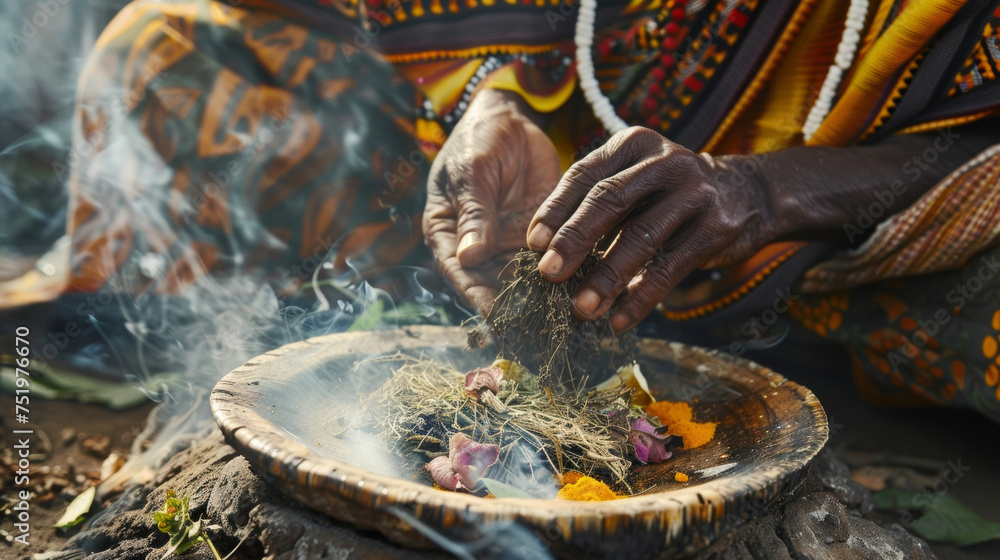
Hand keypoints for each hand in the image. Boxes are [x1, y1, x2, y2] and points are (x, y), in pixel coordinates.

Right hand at [424, 89, 560, 314]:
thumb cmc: (479, 140)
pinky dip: (568, 275)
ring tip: (569, 319)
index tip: (502, 320)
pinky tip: (588, 289)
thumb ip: (474, 213)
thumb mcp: (473, 172)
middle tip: (543, 330)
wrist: (510, 118)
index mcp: (449, 234)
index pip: (461, 275)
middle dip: (519, 309)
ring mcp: (509, 245)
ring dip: (546, 300)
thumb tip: (468, 258)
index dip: (479, 298)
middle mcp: (479, 249)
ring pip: (526, 282)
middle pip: (494, 287)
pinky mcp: (541, 237)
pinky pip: (553, 261)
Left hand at [526, 127, 774, 331]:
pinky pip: (669, 268)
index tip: (533, 244)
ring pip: (640, 237)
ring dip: (606, 278)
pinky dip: (641, 298)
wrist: (747, 194)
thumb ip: (596, 204)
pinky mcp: (715, 227)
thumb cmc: (668, 194)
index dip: (556, 210)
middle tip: (548, 274)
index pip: (585, 175)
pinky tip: (618, 320)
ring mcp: (694, 192)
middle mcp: (664, 162)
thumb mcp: (634, 182)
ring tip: (581, 309)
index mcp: (633, 145)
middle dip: (575, 241)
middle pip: (610, 201)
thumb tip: (545, 252)